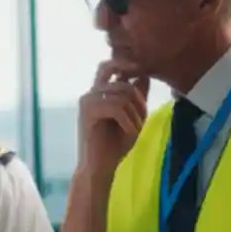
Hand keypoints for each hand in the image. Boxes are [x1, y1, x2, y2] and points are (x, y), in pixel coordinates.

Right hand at [77, 60, 150, 175]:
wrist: (100, 167)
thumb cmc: (115, 144)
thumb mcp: (134, 116)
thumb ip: (137, 96)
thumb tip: (144, 74)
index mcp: (99, 92)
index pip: (109, 65)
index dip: (125, 64)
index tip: (142, 73)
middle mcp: (91, 93)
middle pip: (122, 80)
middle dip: (139, 98)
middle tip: (143, 117)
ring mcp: (87, 101)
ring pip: (122, 94)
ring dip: (136, 113)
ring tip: (136, 129)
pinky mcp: (87, 112)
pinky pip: (117, 107)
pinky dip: (129, 122)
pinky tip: (130, 133)